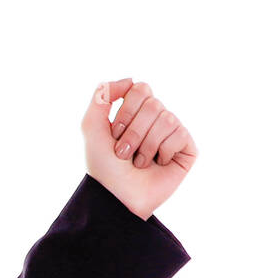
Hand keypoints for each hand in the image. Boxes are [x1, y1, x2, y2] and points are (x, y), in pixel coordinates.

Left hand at [81, 78, 196, 219]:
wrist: (116, 198)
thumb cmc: (104, 167)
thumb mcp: (91, 129)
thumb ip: (101, 98)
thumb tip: (130, 79)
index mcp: (136, 112)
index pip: (140, 89)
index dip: (125, 112)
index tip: (114, 135)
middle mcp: (157, 120)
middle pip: (153, 104)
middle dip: (133, 132)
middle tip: (124, 153)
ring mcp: (173, 133)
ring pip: (167, 119)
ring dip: (146, 145)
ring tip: (138, 163)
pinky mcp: (187, 149)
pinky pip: (180, 135)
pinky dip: (163, 152)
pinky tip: (158, 165)